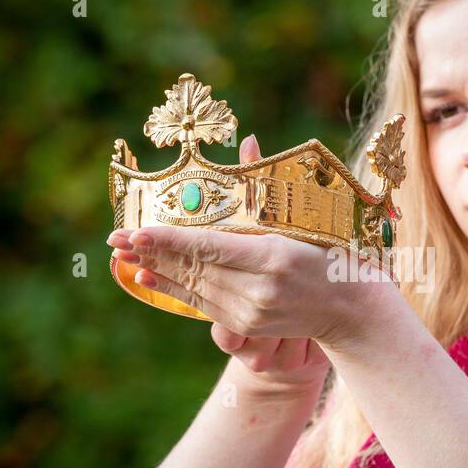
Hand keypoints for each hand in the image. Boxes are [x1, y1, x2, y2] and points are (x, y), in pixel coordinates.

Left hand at [106, 134, 378, 374]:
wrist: (352, 308)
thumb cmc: (331, 253)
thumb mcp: (302, 220)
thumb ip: (265, 188)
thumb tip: (247, 142)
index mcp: (274, 257)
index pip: (209, 247)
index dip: (169, 240)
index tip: (137, 232)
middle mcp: (259, 289)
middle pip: (194, 268)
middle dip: (152, 254)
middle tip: (116, 241)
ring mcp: (253, 312)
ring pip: (194, 287)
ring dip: (158, 270)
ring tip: (127, 257)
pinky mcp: (249, 326)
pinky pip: (204, 305)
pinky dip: (175, 289)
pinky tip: (152, 277)